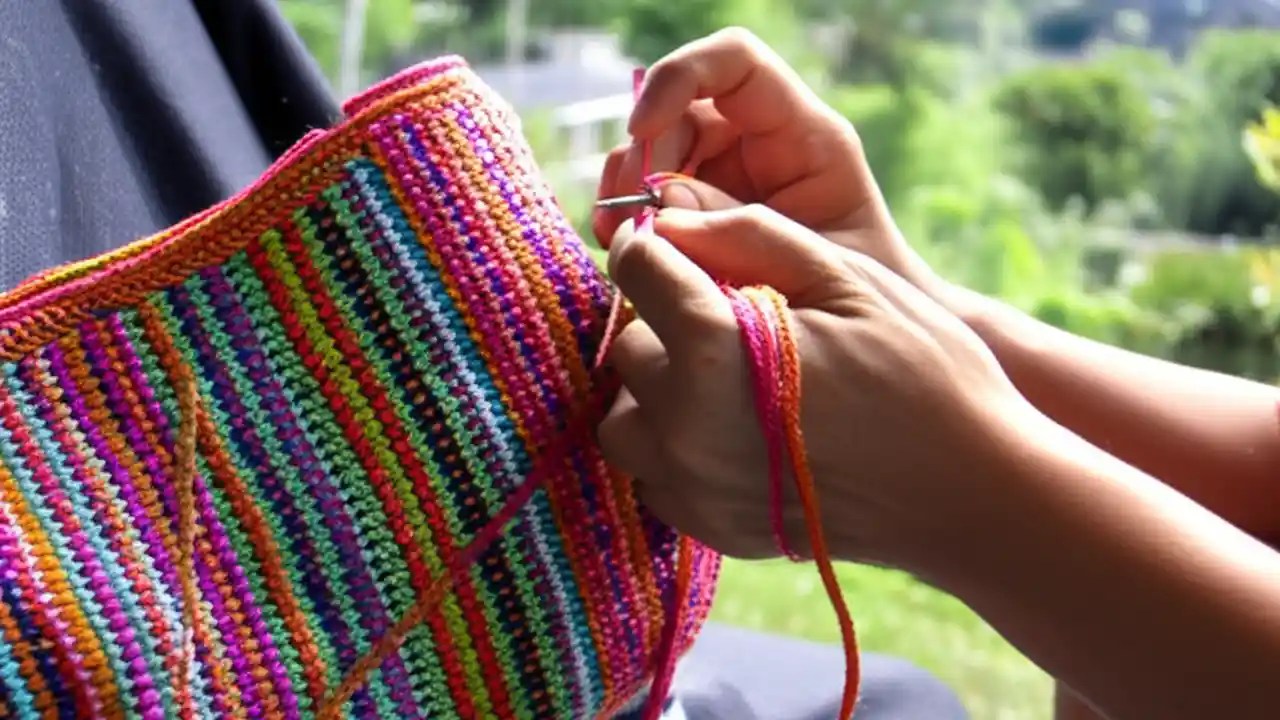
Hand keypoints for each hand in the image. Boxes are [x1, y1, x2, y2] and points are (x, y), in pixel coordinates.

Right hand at [594, 27, 941, 300]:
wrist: (871, 338)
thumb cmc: (863, 294)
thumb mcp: (810, 257)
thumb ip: (744, 226)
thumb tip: (661, 205)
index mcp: (803, 135)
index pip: (735, 64)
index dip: (679, 79)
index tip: (641, 131)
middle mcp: (760, 143)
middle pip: (680, 109)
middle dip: (642, 153)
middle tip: (626, 212)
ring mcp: (727, 175)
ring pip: (655, 152)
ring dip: (624, 187)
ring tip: (613, 237)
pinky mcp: (701, 213)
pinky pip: (650, 197)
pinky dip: (626, 217)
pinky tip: (617, 248)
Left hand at [597, 201, 1035, 579]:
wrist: (971, 492)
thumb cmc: (923, 373)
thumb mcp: (848, 279)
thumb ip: (748, 238)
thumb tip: (669, 220)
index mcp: (716, 348)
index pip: (636, 269)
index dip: (653, 244)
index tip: (676, 244)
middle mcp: (686, 424)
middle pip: (628, 345)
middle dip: (666, 320)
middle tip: (731, 317)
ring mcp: (693, 485)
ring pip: (625, 416)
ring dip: (658, 388)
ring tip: (723, 378)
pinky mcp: (708, 526)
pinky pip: (651, 473)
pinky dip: (673, 446)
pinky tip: (732, 430)